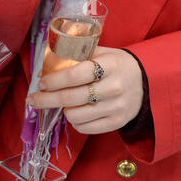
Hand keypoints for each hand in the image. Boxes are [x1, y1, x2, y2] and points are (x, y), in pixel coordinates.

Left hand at [26, 46, 142, 134]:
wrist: (147, 82)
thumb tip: (45, 67)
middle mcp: (114, 87)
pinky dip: (74, 121)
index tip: (41, 82)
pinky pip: (85, 128)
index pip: (76, 75)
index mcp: (110, 65)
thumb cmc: (117, 65)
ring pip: (75, 115)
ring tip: (62, 103)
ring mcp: (116, 107)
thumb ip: (77, 56)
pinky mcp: (117, 122)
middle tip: (32, 99)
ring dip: (63, 110)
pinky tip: (75, 112)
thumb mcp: (102, 53)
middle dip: (46, 99)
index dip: (54, 80)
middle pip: (71, 98)